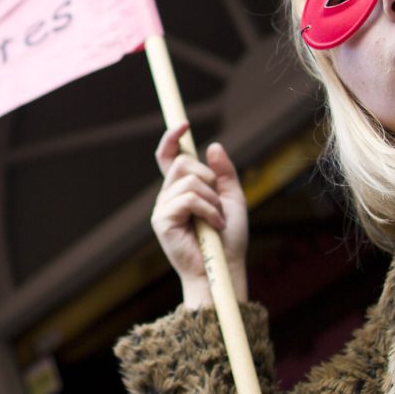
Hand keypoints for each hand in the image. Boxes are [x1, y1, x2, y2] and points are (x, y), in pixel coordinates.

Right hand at [150, 123, 248, 308]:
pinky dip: (208, 210)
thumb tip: (212, 145)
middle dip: (208, 179)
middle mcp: (167, 197)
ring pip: (189, 180)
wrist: (224, 268)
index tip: (183, 124)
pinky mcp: (162, 221)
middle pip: (182, 163)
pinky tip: (213, 227)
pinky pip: (188, 198)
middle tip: (218, 204)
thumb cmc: (228, 240)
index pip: (169, 157)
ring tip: (217, 221)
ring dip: (212, 200)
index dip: (172, 139)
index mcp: (181, 190)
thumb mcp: (232, 199)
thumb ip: (223, 173)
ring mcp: (162, 209)